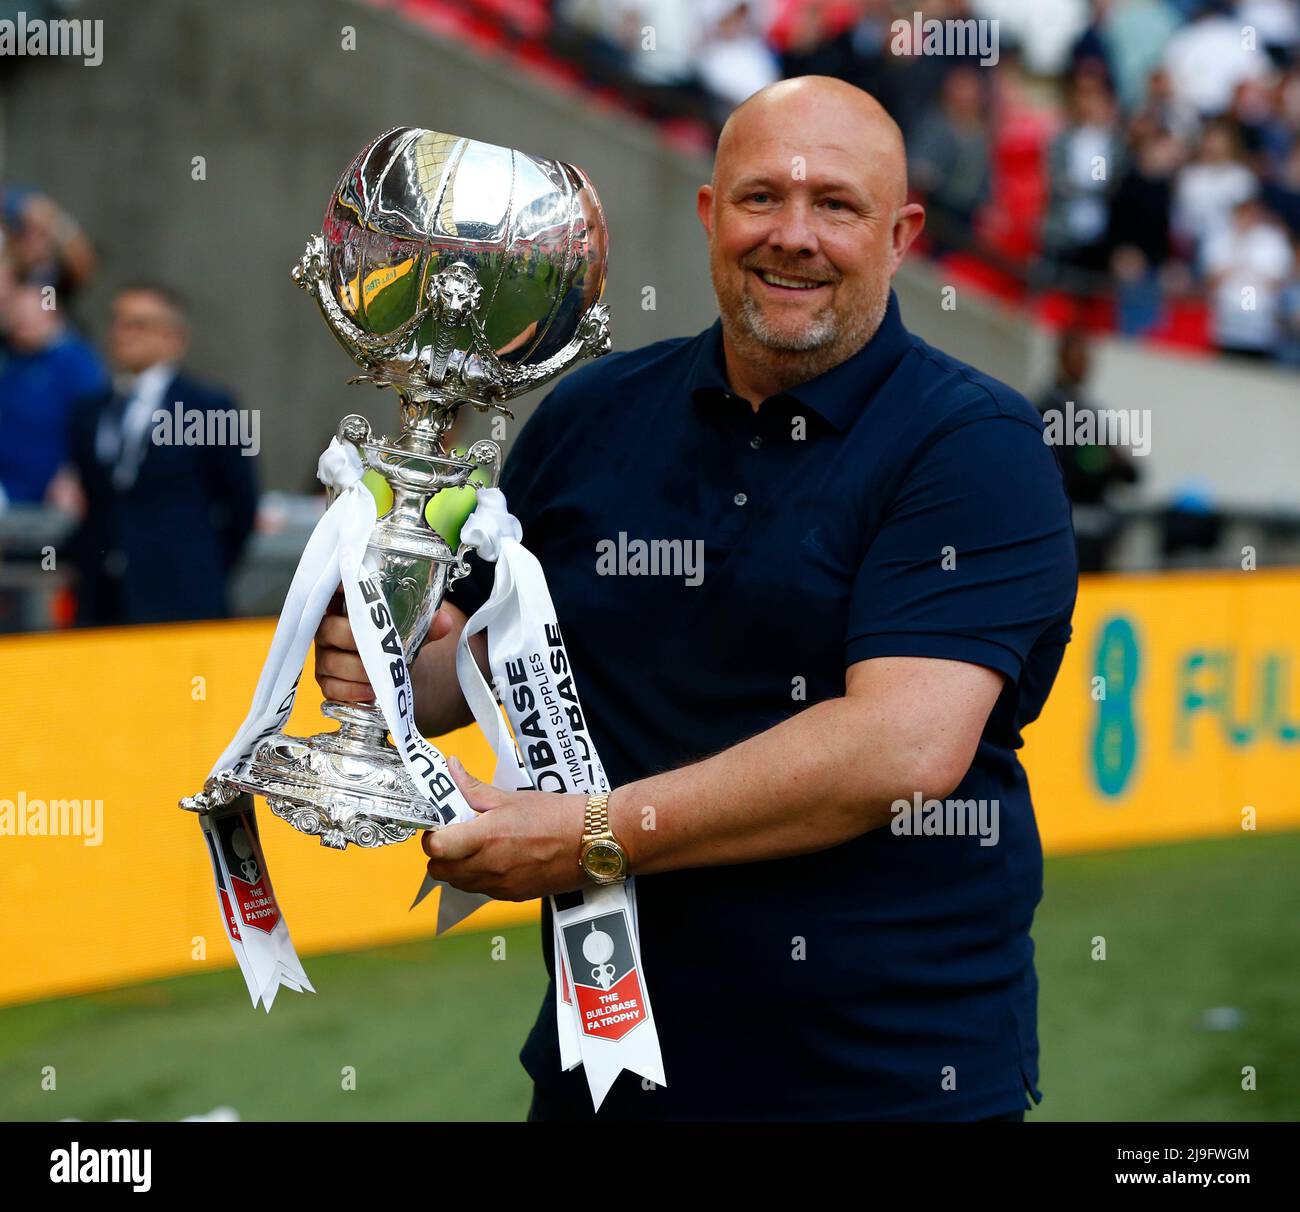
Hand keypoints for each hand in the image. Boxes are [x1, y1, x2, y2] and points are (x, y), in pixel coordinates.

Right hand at [313, 588, 452, 702]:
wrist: (391, 672)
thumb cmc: (392, 642)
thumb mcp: (408, 631)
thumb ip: (425, 626)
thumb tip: (443, 621)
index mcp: (344, 609)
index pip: (331, 593)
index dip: (335, 589)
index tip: (345, 589)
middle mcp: (329, 631)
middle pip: (328, 630)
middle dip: (354, 639)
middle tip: (378, 649)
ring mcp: (325, 658)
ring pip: (331, 662)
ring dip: (357, 670)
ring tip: (379, 675)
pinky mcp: (327, 683)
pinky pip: (332, 688)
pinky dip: (352, 690)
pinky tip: (370, 690)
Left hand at [421, 756, 587, 901]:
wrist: (593, 840)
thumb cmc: (556, 814)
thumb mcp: (512, 797)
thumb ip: (474, 788)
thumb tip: (451, 770)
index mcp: (486, 837)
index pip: (436, 848)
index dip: (432, 836)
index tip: (440, 825)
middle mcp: (490, 866)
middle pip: (439, 871)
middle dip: (441, 855)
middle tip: (456, 836)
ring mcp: (501, 885)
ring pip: (459, 884)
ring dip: (458, 868)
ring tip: (478, 847)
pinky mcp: (514, 896)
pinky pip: (482, 890)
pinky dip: (480, 877)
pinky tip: (498, 859)